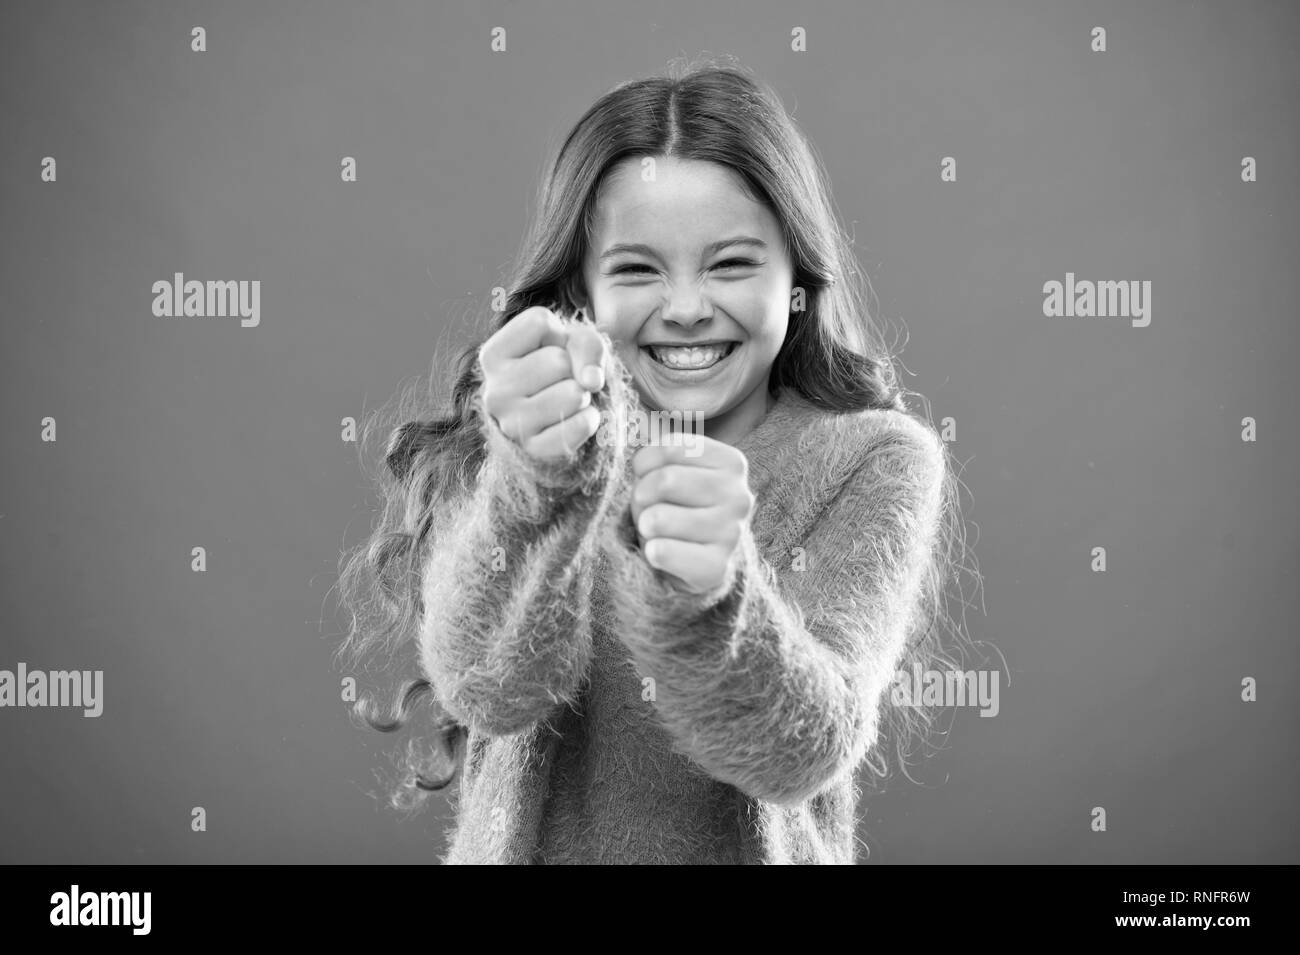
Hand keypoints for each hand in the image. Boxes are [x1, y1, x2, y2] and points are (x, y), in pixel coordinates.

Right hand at [478, 306, 608, 462]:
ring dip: (582, 395)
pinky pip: (580, 426)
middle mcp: (494, 392)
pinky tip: (574, 420)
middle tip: (561, 381)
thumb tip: (590, 381)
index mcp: (492, 356)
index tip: (549, 350)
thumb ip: (587, 344)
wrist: (558, 418)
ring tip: (566, 400)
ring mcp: (512, 425)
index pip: (538, 323)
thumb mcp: (571, 341)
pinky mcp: (535, 451)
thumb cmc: (561, 368)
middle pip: (558, 361)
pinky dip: (590, 420)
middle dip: (572, 368)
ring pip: (573, 394)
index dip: (558, 333)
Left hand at [629, 433, 755, 594]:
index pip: (670, 448)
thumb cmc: (679, 506)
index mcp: (732, 464)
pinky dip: (651, 552)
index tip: (647, 477)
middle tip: (646, 508)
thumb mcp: (673, 470)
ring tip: (655, 531)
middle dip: (641, 495)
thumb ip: (658, 456)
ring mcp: (732, 534)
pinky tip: (659, 552)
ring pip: (659, 518)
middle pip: (666, 480)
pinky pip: (663, 552)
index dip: (644, 464)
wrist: (698, 561)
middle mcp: (739, 496)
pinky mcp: (717, 568)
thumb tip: (641, 453)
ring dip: (644, 525)